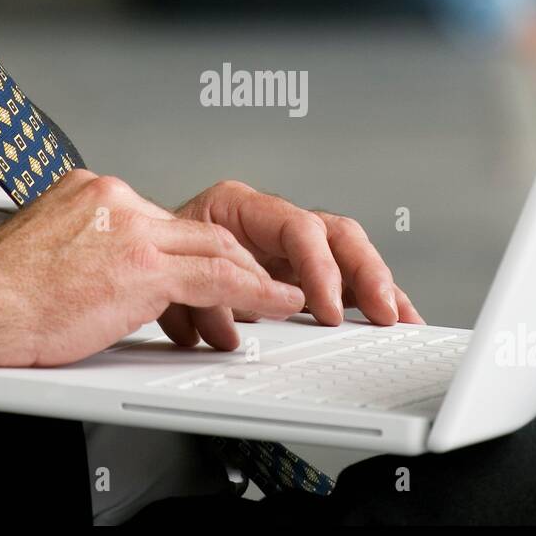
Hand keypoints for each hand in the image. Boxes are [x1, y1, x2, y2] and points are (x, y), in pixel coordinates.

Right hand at [0, 170, 305, 366]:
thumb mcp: (45, 248)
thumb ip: (85, 244)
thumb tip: (103, 268)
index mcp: (91, 191)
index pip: (161, 217)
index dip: (192, 246)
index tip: (204, 266)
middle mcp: (116, 200)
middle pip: (197, 226)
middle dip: (233, 258)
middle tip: (257, 283)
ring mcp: (133, 231)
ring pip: (215, 248)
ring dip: (254, 276)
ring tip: (280, 295)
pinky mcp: (143, 268)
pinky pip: (216, 278)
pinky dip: (255, 291)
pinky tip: (274, 302)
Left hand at [164, 181, 422, 347]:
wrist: (135, 266)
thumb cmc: (148, 258)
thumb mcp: (170, 271)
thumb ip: (204, 293)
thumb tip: (230, 328)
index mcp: (239, 207)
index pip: (297, 228)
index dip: (317, 267)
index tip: (323, 308)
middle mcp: (270, 223)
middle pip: (335, 235)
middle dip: (365, 273)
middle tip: (381, 311)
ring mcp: (286, 249)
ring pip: (345, 256)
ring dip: (375, 287)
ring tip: (400, 318)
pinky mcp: (295, 276)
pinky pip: (339, 282)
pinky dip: (363, 301)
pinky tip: (389, 319)